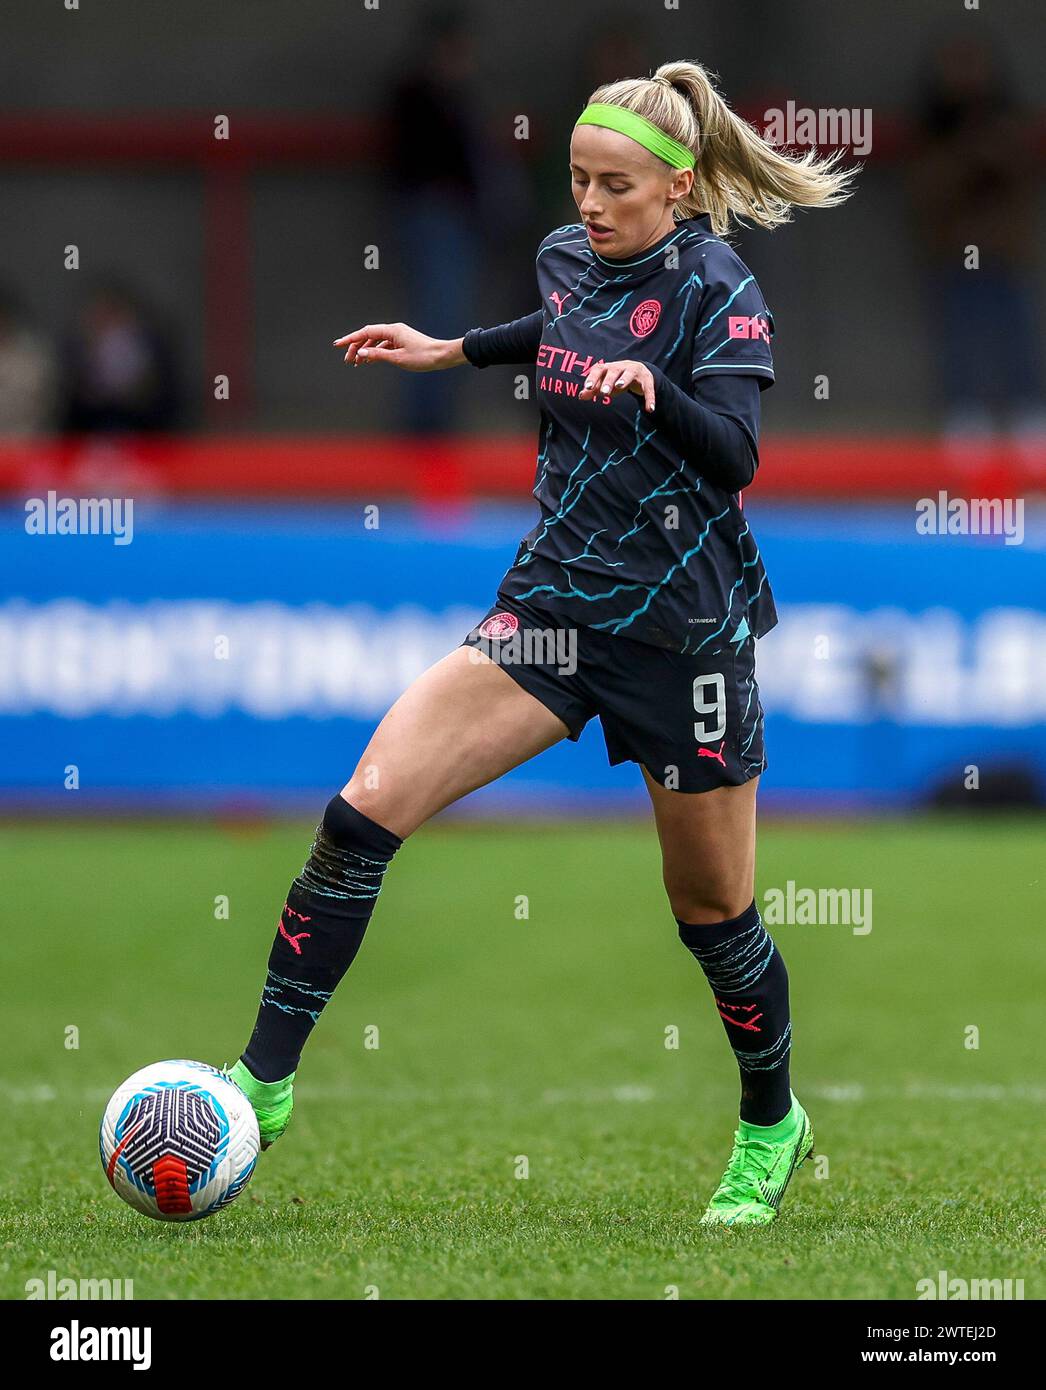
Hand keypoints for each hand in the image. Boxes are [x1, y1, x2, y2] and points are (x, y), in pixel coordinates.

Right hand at [332, 322, 464, 371]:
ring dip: (365, 351)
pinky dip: (375, 352)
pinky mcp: (402, 342)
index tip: (338, 345)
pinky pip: (384, 345)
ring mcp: (398, 335)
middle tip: (347, 360)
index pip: (365, 332)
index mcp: (392, 330)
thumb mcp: (398, 358)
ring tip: (357, 362)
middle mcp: (394, 330)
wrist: (442, 356)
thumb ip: (378, 355)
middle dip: (356, 347)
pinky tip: (370, 360)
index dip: (350, 339)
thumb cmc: (423, 357)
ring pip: (376, 341)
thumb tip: (361, 353)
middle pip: (369, 336)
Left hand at [578, 359, 655, 411]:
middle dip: (608, 381)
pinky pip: (648, 389)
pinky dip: (649, 398)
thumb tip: (580, 395)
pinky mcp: (647, 379)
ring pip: (629, 374)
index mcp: (608, 368)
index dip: (593, 378)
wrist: (638, 370)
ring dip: (624, 379)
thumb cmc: (616, 378)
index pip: (598, 370)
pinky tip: (649, 409)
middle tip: (604, 392)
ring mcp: (634, 372)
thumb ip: (593, 390)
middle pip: (613, 371)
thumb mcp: (605, 383)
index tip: (587, 387)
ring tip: (620, 387)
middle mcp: (621, 367)